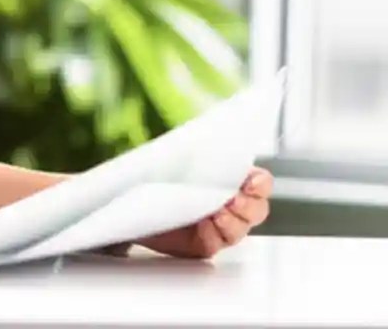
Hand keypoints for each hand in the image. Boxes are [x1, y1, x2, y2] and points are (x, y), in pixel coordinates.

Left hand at [138, 166, 273, 259]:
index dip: (260, 183)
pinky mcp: (202, 244)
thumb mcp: (178, 157)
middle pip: (256, 210)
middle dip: (248, 206)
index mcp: (232, 180)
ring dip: (231, 222)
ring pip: (238, 229)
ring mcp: (219, 227)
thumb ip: (197, 155)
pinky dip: (212, 235)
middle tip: (234, 200)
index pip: (259, 183)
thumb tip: (208, 147)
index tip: (252, 182)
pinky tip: (204, 227)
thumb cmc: (160, 175)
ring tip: (218, 215)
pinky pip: (214, 243)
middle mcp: (231, 206)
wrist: (132, 200)